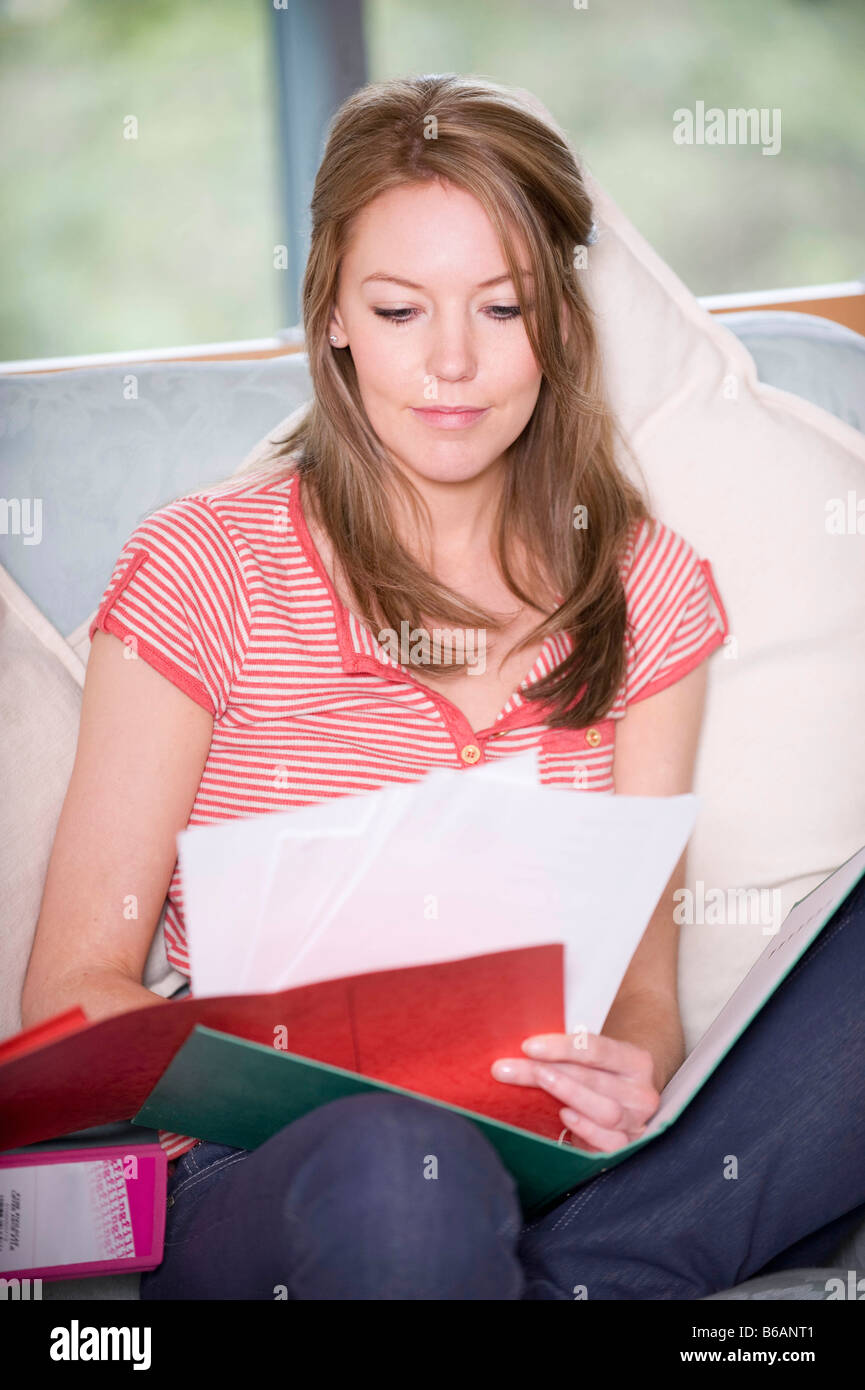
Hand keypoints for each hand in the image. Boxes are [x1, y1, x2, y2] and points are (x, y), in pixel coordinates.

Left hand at [490, 1031, 660, 1152]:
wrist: (625, 1109)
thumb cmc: (599, 1080)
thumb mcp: (591, 1063)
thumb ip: (566, 1055)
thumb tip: (521, 1051)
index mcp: (635, 1061)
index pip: (597, 1049)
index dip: (561, 1047)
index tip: (527, 1046)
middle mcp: (641, 1092)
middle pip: (590, 1078)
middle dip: (545, 1071)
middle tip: (506, 1068)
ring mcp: (637, 1122)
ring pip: (604, 1110)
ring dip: (564, 1094)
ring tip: (535, 1084)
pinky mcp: (628, 1147)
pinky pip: (609, 1141)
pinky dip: (585, 1128)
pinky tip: (563, 1117)